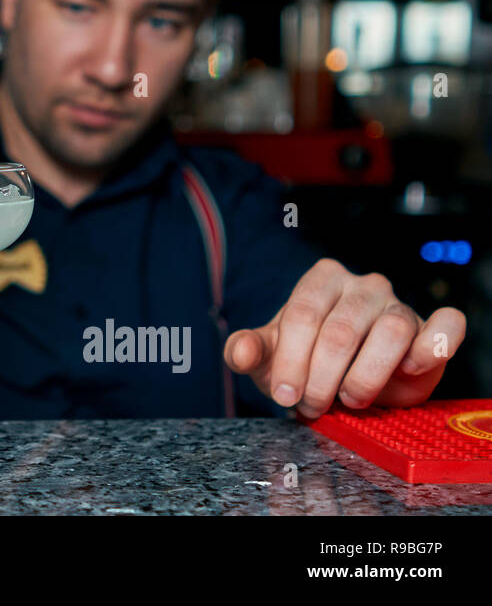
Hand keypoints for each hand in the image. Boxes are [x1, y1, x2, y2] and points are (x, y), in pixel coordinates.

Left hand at [223, 258, 465, 418]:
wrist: (342, 380)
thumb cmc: (304, 361)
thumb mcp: (270, 357)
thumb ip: (248, 350)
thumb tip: (240, 352)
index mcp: (321, 279)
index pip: (303, 315)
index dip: (292, 360)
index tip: (285, 396)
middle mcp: (363, 285)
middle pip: (341, 331)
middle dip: (322, 378)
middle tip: (313, 406)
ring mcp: (399, 304)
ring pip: (389, 333)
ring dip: (365, 377)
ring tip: (351, 398)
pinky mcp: (431, 329)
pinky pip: (445, 327)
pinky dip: (434, 346)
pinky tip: (411, 367)